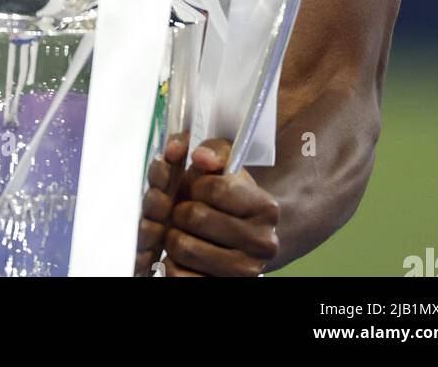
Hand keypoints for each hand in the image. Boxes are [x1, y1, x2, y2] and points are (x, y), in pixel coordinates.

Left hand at [137, 136, 279, 276]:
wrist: (241, 237)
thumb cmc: (227, 199)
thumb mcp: (226, 164)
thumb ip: (212, 150)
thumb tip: (200, 157)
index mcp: (266, 208)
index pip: (216, 187)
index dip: (196, 183)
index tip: (197, 187)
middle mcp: (263, 243)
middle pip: (195, 217)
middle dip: (180, 209)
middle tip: (185, 211)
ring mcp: (245, 271)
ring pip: (184, 247)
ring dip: (173, 236)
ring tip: (183, 232)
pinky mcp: (226, 287)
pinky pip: (180, 277)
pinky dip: (171, 263)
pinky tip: (180, 255)